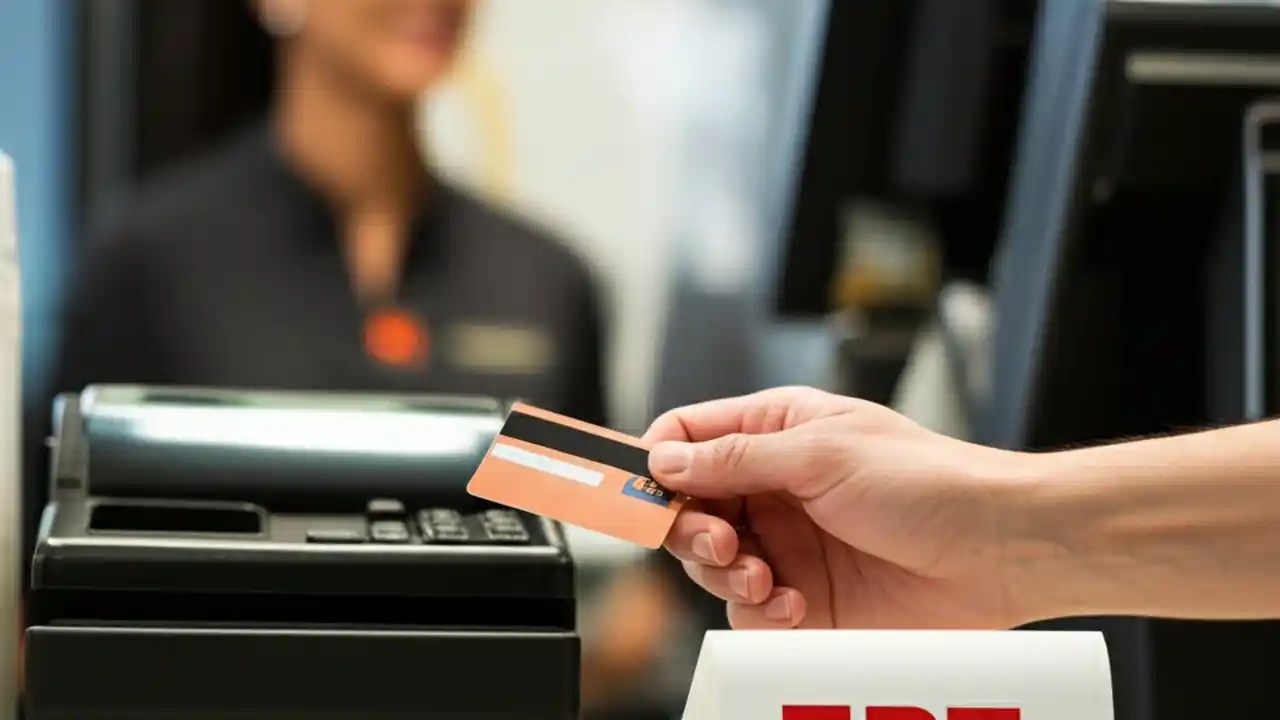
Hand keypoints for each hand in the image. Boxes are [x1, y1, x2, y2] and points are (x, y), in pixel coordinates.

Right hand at [644, 387, 1036, 630]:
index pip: (687, 438)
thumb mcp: (822, 452)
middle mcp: (772, 488)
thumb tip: (665, 460)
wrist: (997, 550)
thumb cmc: (929, 481)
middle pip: (688, 507)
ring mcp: (788, 544)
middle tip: (721, 541)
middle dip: (690, 528)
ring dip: (725, 571)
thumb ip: (736, 459)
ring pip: (710, 563)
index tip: (639, 492)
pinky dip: (759, 611)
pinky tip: (794, 603)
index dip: (655, 463)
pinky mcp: (805, 598)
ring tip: (764, 575)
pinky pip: (749, 611)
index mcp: (774, 432)